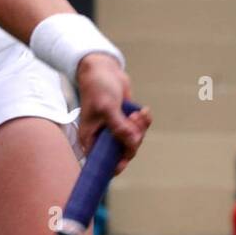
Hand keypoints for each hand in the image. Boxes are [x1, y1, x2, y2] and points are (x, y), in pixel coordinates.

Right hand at [75, 55, 151, 175]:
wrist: (103, 69)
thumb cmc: (98, 87)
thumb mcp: (107, 108)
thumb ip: (119, 127)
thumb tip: (131, 144)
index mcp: (90, 139)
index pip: (102, 162)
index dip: (114, 164)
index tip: (125, 160)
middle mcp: (102, 137)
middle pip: (123, 152)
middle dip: (133, 139)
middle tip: (133, 121)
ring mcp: (114, 130)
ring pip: (134, 141)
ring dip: (140, 128)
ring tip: (138, 113)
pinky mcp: (125, 122)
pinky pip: (139, 129)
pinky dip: (144, 121)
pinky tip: (143, 111)